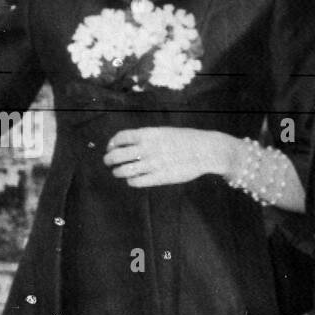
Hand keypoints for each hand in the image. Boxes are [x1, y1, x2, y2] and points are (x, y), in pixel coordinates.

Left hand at [103, 128, 239, 187]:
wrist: (206, 150)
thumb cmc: (185, 140)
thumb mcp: (163, 132)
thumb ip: (145, 138)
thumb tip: (127, 144)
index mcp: (148, 134)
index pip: (120, 138)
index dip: (111, 144)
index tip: (110, 148)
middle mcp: (147, 148)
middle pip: (116, 155)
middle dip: (108, 160)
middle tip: (108, 162)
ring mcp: (152, 164)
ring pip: (123, 171)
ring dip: (117, 172)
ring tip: (118, 172)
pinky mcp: (159, 177)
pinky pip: (136, 182)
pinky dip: (130, 181)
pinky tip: (133, 179)